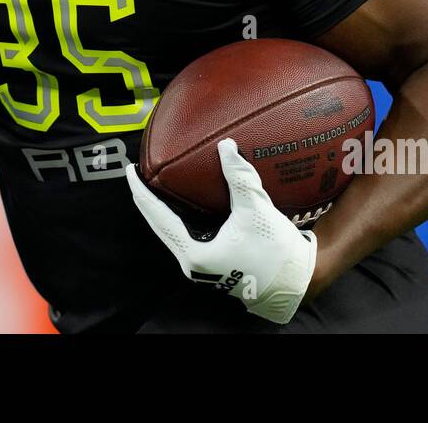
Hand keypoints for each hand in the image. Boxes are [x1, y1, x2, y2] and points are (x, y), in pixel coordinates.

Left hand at [126, 138, 316, 323]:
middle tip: (140, 172)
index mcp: (194, 253)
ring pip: (174, 230)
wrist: (296, 280)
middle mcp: (193, 261)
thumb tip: (226, 146)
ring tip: (158, 183)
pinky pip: (189, 232)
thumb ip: (239, 178)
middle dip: (149, 198)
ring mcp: (203, 264)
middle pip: (160, 224)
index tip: (130, 171)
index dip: (141, 192)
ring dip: (165, 207)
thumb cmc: (275, 253)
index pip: (158, 216)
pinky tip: (186, 199)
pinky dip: (183, 214)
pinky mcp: (214, 260)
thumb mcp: (256, 211)